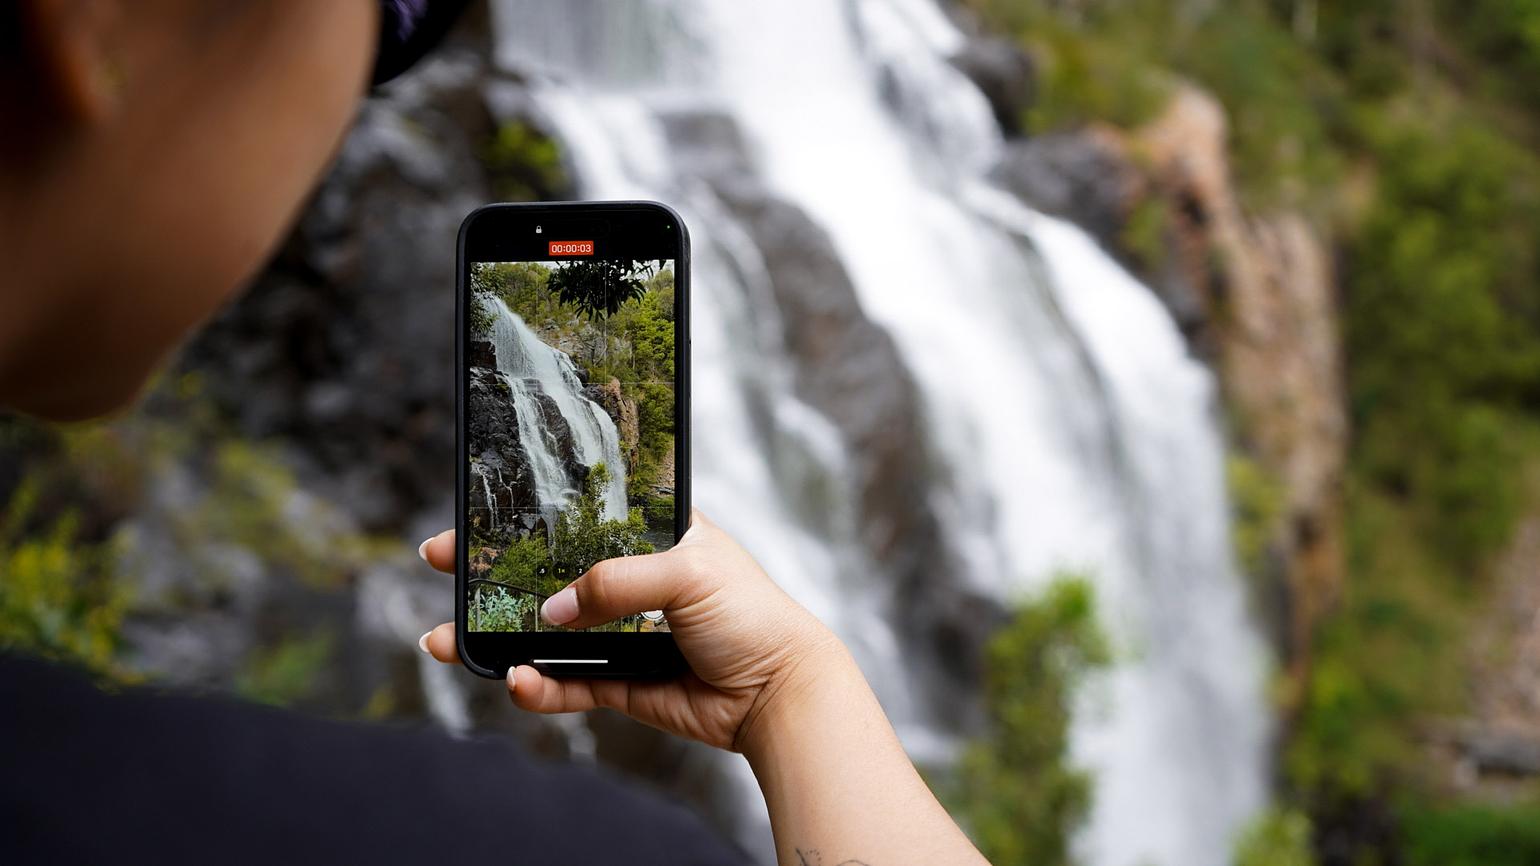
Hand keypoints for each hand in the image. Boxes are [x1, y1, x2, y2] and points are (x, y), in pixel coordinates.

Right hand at [417, 509, 847, 751]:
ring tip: (447, 643)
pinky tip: (518, 682)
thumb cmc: (752, 615)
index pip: (577, 515)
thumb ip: (615, 582)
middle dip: (490, 574)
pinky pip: (567, 684)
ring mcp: (622, 632)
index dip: (527, 513)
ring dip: (497, 638)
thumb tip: (552, 610)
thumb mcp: (688, 573)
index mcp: (651, 535)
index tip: (474, 513)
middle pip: (546, 572)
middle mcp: (631, 580)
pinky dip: (539, 687)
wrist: (779, 693)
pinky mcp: (621, 682)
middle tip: (440, 567)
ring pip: (545, 633)